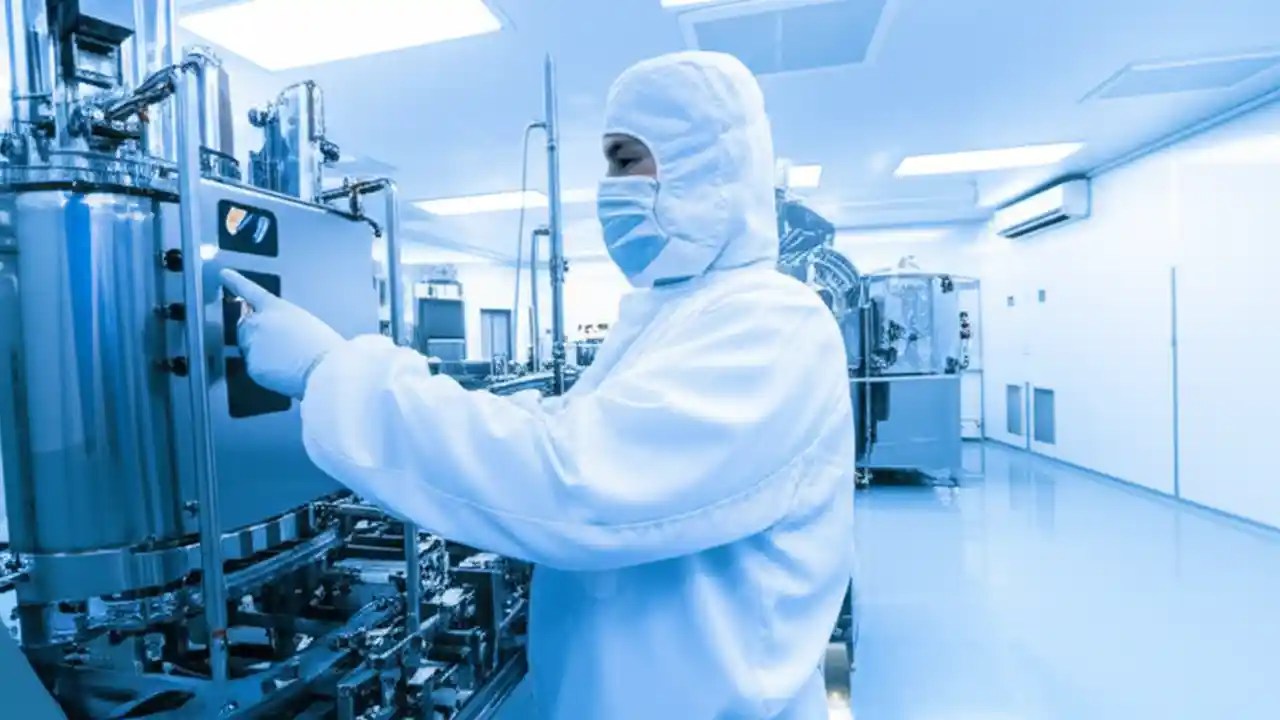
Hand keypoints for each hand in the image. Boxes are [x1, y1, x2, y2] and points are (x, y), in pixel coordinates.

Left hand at [221, 269, 342, 398]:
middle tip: (278, 343)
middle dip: (255, 330)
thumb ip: (290, 321)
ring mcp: (253, 344)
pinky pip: (255, 366)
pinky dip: (265, 369)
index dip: (235, 281)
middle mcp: (259, 322)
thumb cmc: (325, 346)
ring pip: (249, 346)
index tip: (224, 274)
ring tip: (287, 358)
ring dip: (260, 349)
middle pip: (246, 323)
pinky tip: (285, 370)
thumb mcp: (310, 322)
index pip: (249, 290)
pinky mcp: (252, 366)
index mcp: (276, 307)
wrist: (325, 369)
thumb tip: (286, 329)